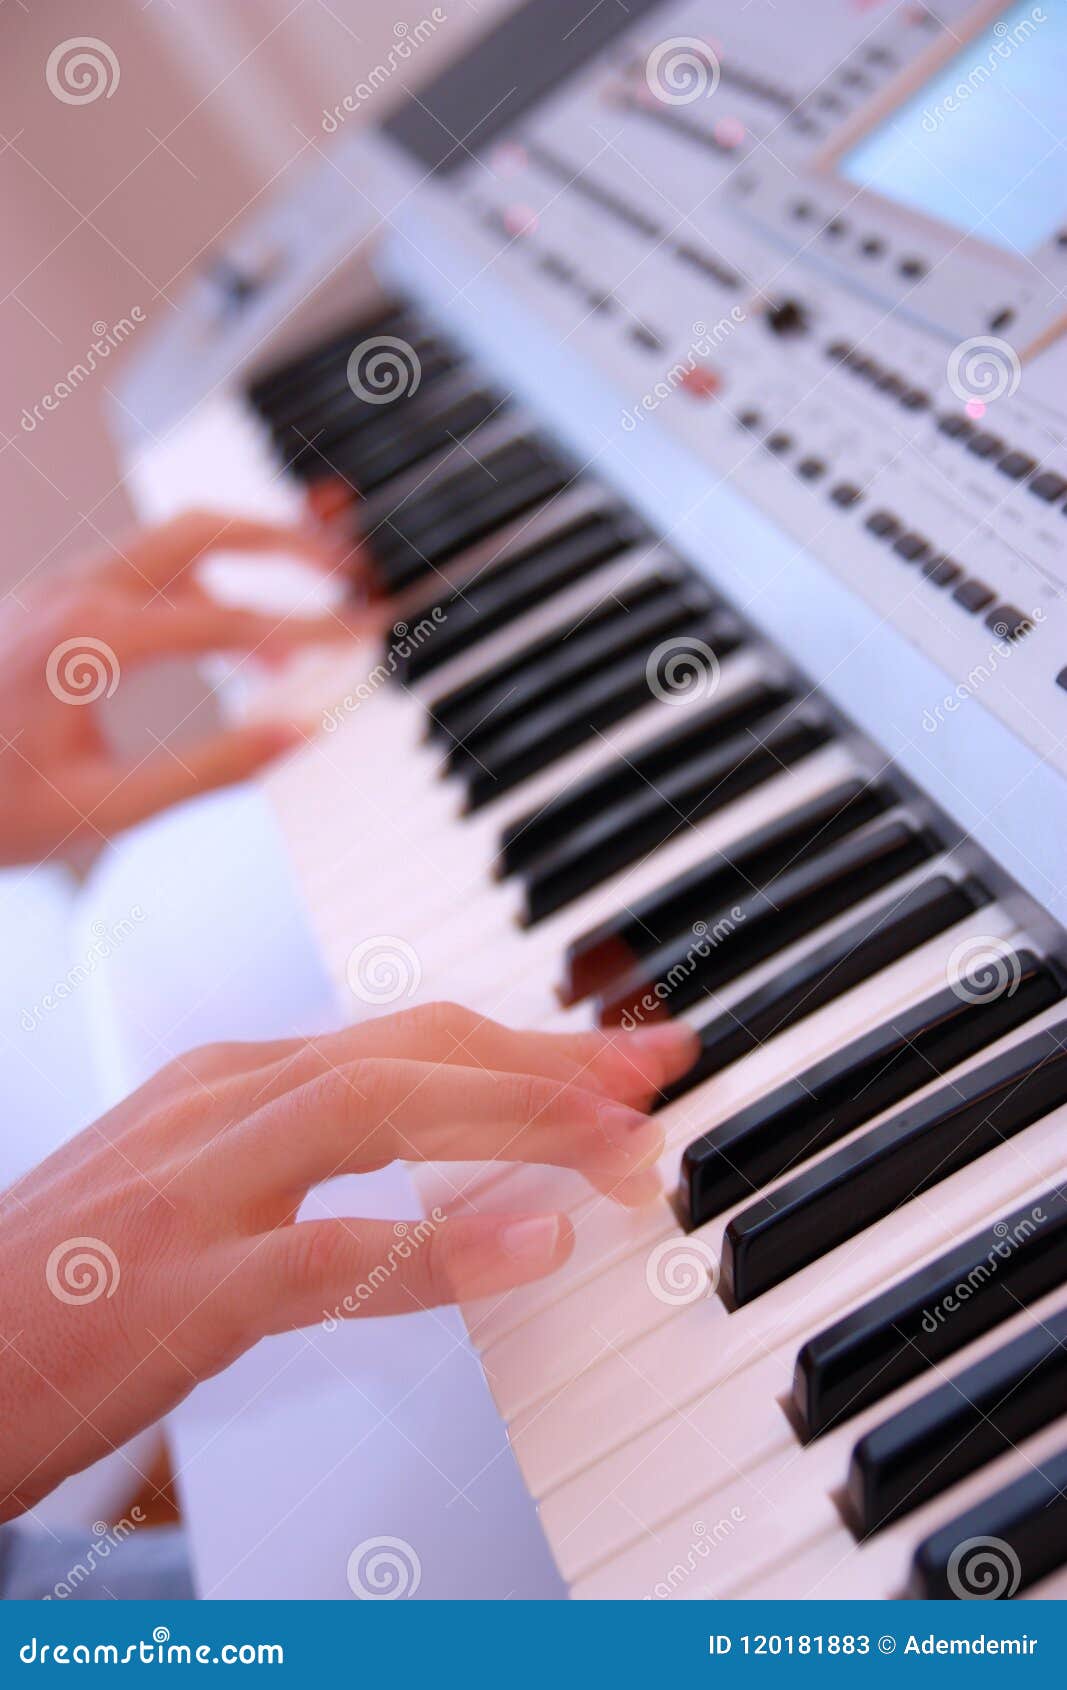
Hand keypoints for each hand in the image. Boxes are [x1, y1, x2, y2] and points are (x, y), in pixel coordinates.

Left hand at [0, 509, 375, 865]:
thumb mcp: (106, 808)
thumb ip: (209, 771)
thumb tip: (294, 736)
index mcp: (86, 640)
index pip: (226, 618)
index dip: (306, 628)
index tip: (361, 634)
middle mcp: (69, 596)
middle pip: (200, 530)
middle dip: (284, 542)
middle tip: (346, 568)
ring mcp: (54, 592)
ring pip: (169, 544)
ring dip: (243, 564)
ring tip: (300, 624)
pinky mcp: (50, 606)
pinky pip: (140, 572)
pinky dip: (200, 589)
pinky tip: (230, 642)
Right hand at [0, 1003, 695, 1518]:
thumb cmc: (62, 1280)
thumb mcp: (189, 1179)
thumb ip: (307, 1154)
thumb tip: (444, 1167)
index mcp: (230, 1077)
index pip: (410, 1031)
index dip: (530, 1040)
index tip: (622, 1058)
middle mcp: (220, 1103)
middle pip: (414, 1048)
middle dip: (550, 1061)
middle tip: (655, 1081)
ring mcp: (195, 1188)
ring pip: (382, 1112)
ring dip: (520, 1122)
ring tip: (624, 1148)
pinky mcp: (178, 1288)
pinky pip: (328, 1253)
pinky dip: (442, 1248)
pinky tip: (535, 1247)